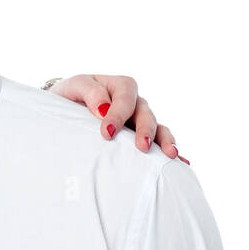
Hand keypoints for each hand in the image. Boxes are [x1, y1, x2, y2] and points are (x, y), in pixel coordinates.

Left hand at [46, 74, 188, 163]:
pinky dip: (169, 151)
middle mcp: (134, 103)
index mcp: (120, 87)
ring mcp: (140, 120)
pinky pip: (159, 142)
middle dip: (145, 130)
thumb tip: (104, 109)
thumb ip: (90, 92)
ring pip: (158, 128)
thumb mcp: (74, 86)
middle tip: (142, 147)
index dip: (118, 115)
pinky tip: (182, 163)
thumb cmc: (70, 96)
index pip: (125, 99)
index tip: (107, 133)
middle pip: (145, 114)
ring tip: (170, 155)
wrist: (66, 108)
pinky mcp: (140, 136)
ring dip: (165, 141)